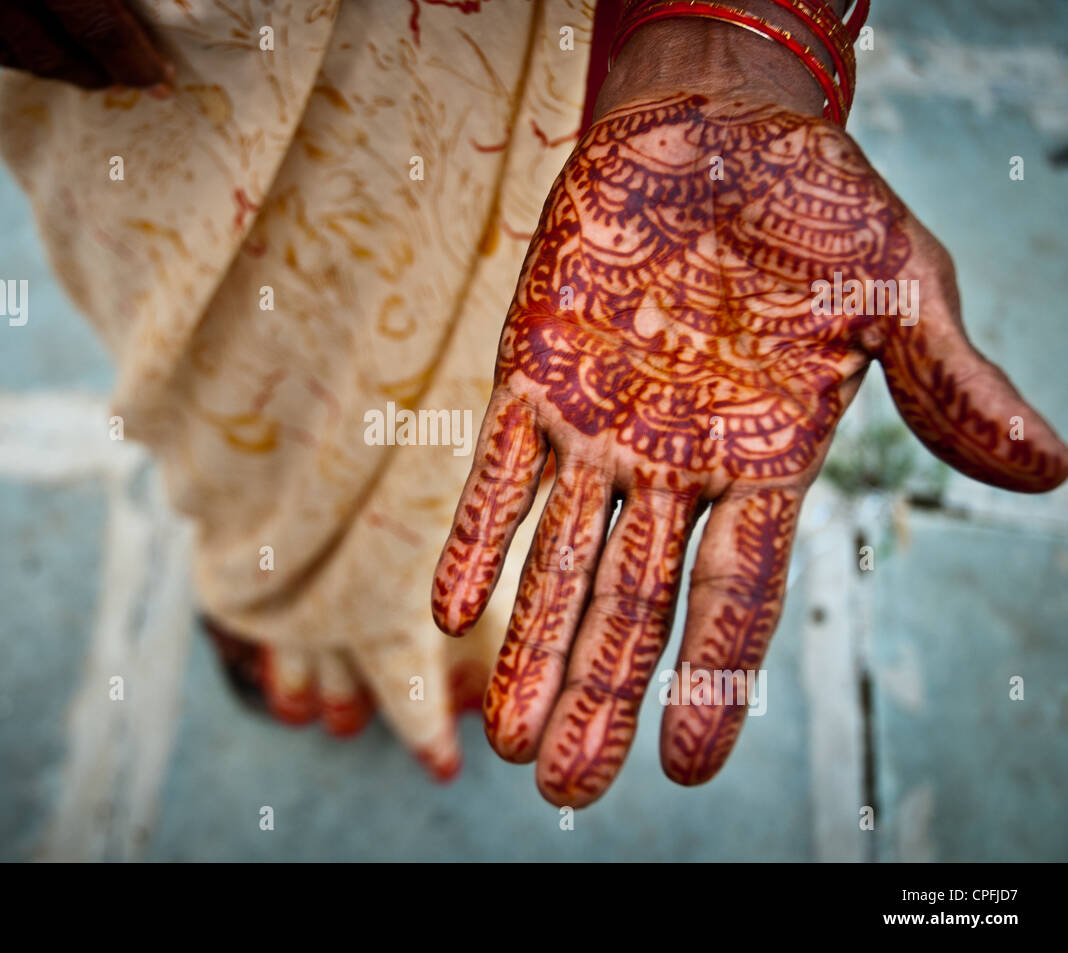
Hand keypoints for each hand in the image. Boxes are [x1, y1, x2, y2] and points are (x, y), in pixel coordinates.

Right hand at [0, 0, 171, 94]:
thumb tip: (143, 4)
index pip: (100, 29)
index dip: (135, 62)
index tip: (161, 84)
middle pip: (51, 56)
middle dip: (95, 74)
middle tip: (125, 78)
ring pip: (5, 55)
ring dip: (49, 68)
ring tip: (83, 65)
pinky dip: (0, 48)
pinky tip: (28, 46)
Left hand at [432, 93, 1067, 807]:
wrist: (715, 126)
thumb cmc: (814, 205)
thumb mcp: (898, 290)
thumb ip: (947, 384)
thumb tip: (1052, 472)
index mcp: (763, 463)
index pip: (736, 598)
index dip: (710, 683)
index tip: (685, 770)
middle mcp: (674, 468)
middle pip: (633, 607)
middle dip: (599, 695)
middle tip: (564, 788)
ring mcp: (600, 429)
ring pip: (560, 562)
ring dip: (533, 646)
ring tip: (508, 736)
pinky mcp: (535, 379)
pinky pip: (498, 475)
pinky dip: (476, 538)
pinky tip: (451, 612)